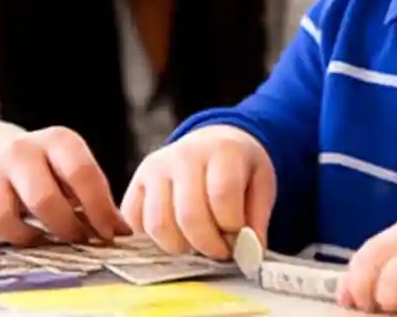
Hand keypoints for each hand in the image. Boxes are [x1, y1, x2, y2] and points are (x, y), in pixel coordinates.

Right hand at [0, 126, 130, 246]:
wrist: (3, 159)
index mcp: (56, 141)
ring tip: (38, 239)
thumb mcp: (75, 174)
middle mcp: (19, 150)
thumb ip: (96, 200)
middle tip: (76, 241)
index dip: (99, 209)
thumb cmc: (51, 174)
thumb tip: (121, 231)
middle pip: (42, 199)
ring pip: (1, 217)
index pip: (82, 173)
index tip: (110, 234)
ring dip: (23, 238)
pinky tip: (1, 237)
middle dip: (65, 229)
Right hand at [121, 125, 275, 258]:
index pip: (223, 196)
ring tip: (196, 242)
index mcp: (222, 151)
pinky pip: (134, 221)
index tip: (238, 239)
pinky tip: (174, 234)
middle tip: (219, 250)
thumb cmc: (238, 167)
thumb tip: (248, 254)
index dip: (232, 228)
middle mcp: (183, 156)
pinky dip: (152, 238)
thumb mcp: (262, 184)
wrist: (212, 142)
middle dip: (208, 245)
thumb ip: (257, 219)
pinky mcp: (136, 182)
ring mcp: (155, 167)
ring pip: (159, 224)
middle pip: (189, 216)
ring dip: (180, 246)